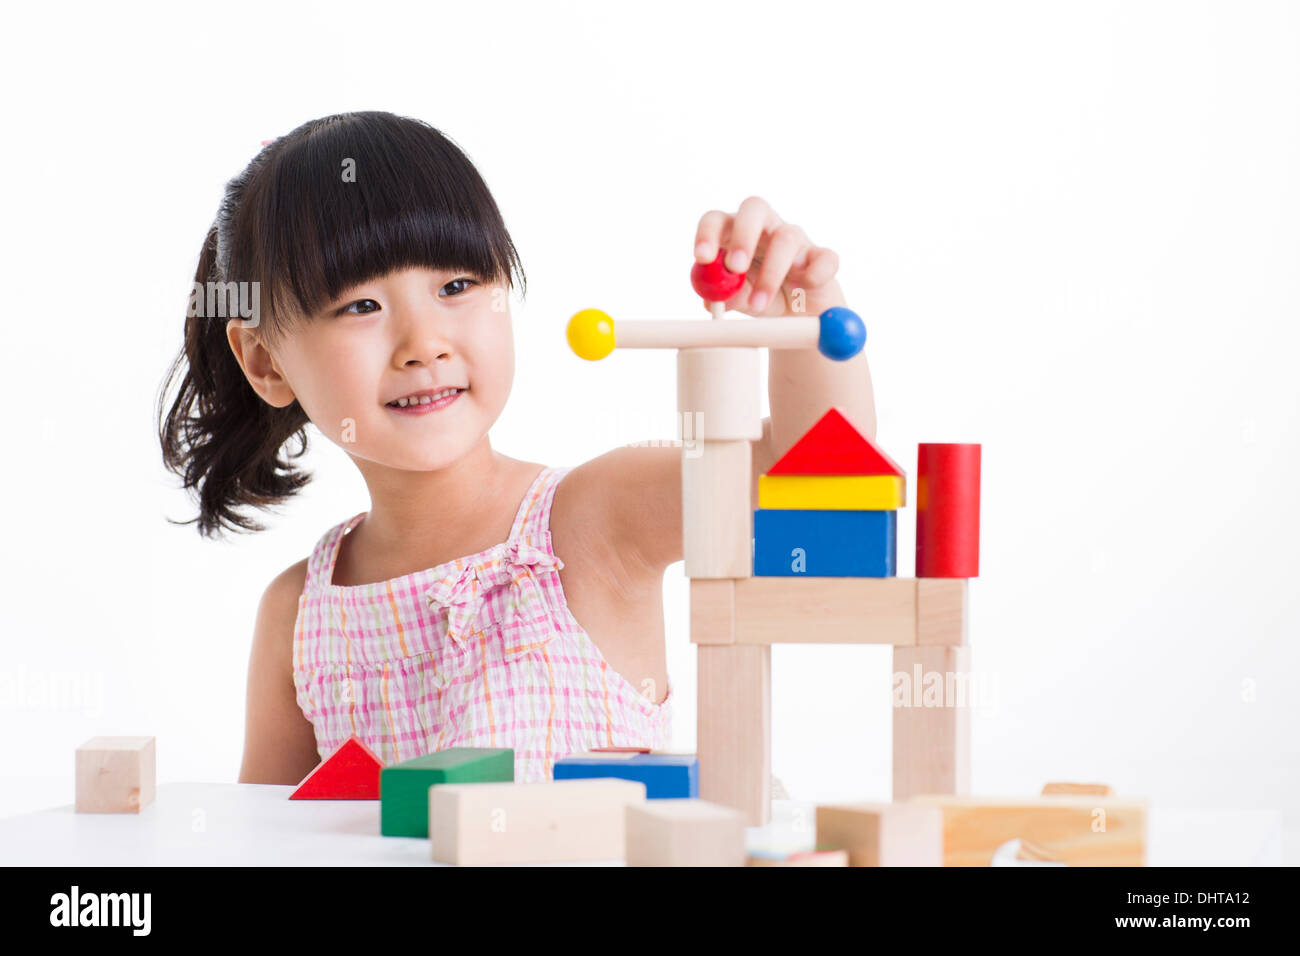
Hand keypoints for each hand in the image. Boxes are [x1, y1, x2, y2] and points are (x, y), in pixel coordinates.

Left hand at [693, 196, 845, 316]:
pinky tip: (803, 290)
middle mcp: (765, 228)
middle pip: (754, 209)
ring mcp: (796, 239)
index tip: (702, 258)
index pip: (717, 220)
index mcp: (734, 233)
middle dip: (743, 236)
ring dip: (770, 275)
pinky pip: (824, 258)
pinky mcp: (823, 257)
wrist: (798, 319)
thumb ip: (726, 297)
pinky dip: (813, 275)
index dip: (707, 234)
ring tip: (759, 305)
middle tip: (735, 267)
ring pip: (786, 238)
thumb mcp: (739, 302)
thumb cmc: (760, 300)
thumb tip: (712, 297)